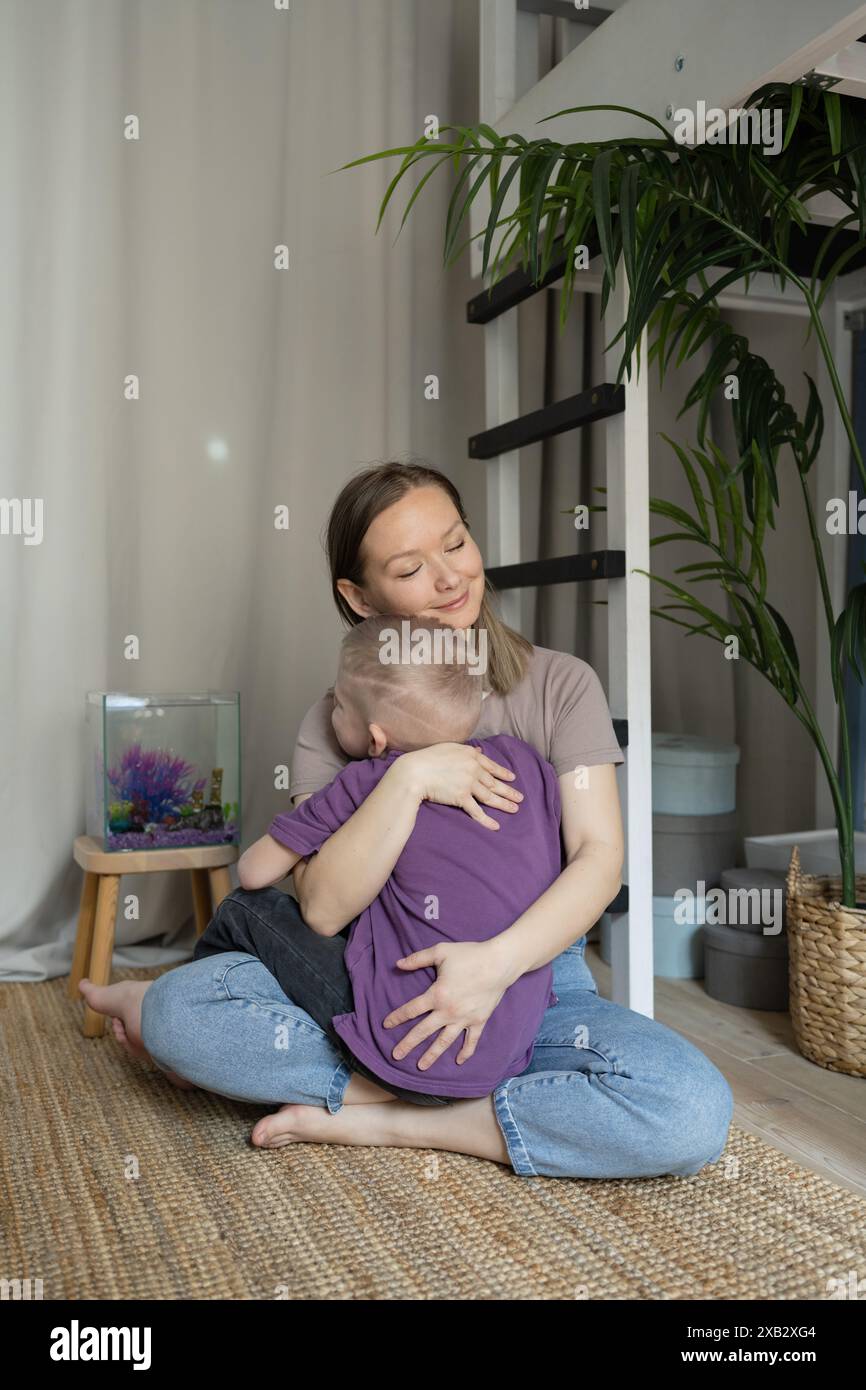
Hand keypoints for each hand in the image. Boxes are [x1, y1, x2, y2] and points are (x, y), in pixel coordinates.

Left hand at [382, 940, 512, 1069]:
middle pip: (423, 1031)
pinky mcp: (479, 1021)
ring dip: (432, 1055)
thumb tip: (398, 964)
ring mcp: (464, 1019)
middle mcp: (448, 1011)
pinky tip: (459, 1061)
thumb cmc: (469, 955)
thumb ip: (418, 959)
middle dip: (408, 1044)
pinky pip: (471, 1040)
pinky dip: (466, 1052)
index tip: (386, 1025)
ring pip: (444, 1041)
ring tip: (421, 1066)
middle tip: (396, 1055)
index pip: (412, 1010)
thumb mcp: (440, 952)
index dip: (397, 1017)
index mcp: (437, 995)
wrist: (499, 963)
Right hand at [394, 742, 522, 829]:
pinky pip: (477, 811)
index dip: (503, 773)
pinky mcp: (461, 798)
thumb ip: (466, 750)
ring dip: (504, 804)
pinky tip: (496, 826)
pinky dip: (487, 820)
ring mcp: (469, 784)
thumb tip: (478, 750)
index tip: (512, 778)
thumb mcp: (449, 748)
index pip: (491, 766)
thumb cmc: (428, 758)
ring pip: (490, 797)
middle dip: (509, 791)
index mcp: (471, 755)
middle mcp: (473, 769)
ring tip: (514, 809)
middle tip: (520, 798)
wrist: (415, 772)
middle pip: (494, 783)